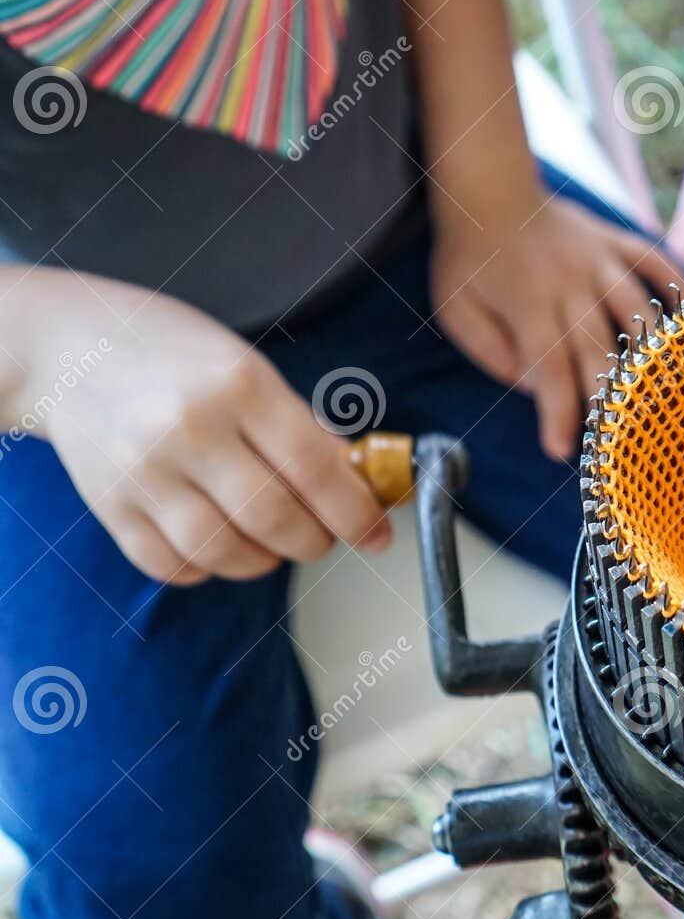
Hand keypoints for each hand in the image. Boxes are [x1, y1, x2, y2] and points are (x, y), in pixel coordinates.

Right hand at [14, 271, 389, 584]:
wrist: (71, 349)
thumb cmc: (176, 356)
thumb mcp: (249, 368)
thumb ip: (301, 428)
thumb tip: (355, 487)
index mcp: (239, 386)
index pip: (316, 470)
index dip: (356, 515)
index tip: (377, 536)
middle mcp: (189, 428)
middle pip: (274, 520)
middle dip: (314, 542)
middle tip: (320, 536)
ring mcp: (143, 470)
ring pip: (224, 553)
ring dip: (264, 561)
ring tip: (271, 542)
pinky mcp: (109, 504)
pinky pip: (171, 566)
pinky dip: (207, 569)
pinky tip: (219, 545)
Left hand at [431, 195, 678, 459]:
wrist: (487, 186)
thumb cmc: (468, 259)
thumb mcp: (455, 309)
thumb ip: (490, 351)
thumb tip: (535, 386)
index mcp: (526, 303)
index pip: (548, 367)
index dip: (558, 412)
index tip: (561, 450)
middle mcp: (569, 282)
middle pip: (598, 345)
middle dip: (608, 395)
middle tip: (621, 436)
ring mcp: (599, 258)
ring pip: (636, 308)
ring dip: (652, 351)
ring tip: (668, 389)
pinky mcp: (617, 240)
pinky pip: (657, 261)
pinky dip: (680, 288)